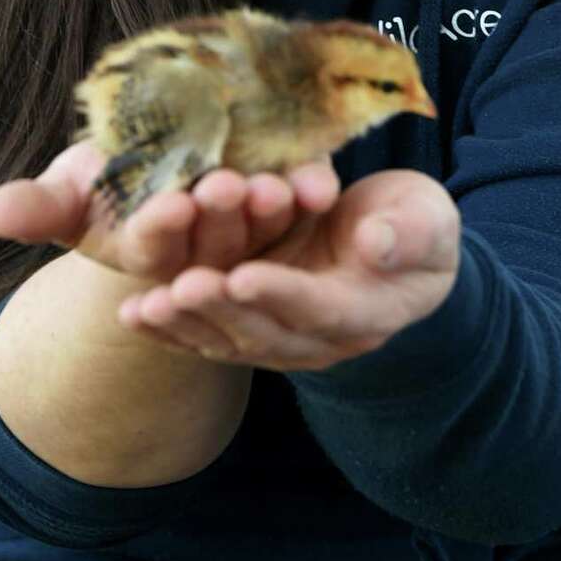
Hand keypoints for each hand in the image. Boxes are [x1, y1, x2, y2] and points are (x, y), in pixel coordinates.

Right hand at [0, 139, 340, 281]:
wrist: (166, 154)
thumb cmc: (105, 179)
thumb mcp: (70, 188)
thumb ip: (39, 206)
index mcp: (149, 252)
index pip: (155, 247)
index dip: (161, 227)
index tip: (169, 204)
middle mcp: (204, 254)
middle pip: (216, 240)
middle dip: (222, 216)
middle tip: (228, 186)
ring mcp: (251, 235)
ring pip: (265, 229)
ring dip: (271, 211)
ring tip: (274, 185)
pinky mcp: (290, 209)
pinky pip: (304, 204)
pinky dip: (313, 193)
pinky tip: (321, 182)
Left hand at [114, 169, 461, 371]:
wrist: (400, 248)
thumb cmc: (414, 224)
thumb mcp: (427, 220)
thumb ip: (409, 234)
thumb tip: (378, 245)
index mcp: (366, 311)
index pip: (320, 308)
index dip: (282, 294)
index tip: (242, 276)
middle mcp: (320, 339)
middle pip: (266, 332)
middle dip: (221, 311)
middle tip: (182, 288)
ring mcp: (284, 338)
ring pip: (229, 341)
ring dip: (185, 326)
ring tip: (144, 309)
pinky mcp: (255, 325)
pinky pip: (209, 335)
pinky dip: (171, 330)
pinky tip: (132, 316)